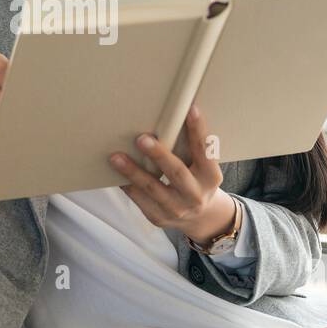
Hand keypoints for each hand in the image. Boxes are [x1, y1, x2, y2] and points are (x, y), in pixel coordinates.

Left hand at [109, 102, 229, 243]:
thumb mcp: (202, 167)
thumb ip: (191, 149)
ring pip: (152, 188)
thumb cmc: (196, 180)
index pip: (205, 151)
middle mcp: (196, 195)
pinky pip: (139, 200)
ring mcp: (177, 209)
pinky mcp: (158, 217)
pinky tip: (115, 173)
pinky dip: (128, 185)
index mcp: (210, 177)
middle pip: (176, 173)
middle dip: (159, 156)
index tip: (191, 109)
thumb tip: (170, 117)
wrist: (200, 218)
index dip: (198, 131)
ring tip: (116, 157)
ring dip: (133, 172)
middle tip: (142, 139)